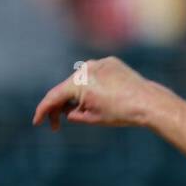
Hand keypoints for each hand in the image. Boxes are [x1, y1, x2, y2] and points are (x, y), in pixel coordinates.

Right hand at [31, 57, 163, 130]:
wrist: (148, 102)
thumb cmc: (120, 113)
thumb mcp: (92, 118)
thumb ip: (74, 114)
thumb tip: (66, 112)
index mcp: (78, 83)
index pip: (54, 97)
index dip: (43, 111)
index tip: (37, 122)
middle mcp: (85, 68)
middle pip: (66, 88)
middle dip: (61, 106)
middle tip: (57, 124)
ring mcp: (98, 62)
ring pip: (81, 81)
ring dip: (78, 96)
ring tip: (85, 112)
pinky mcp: (111, 62)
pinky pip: (96, 75)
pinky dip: (94, 87)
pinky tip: (103, 99)